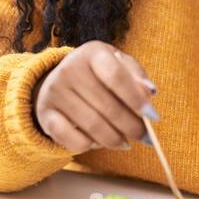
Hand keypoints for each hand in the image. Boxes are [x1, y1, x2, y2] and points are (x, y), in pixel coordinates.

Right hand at [33, 41, 157, 151]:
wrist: (59, 80)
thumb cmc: (99, 74)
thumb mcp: (118, 65)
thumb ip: (136, 76)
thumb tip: (151, 92)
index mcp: (92, 53)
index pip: (116, 77)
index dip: (136, 99)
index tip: (153, 117)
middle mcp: (70, 68)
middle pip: (108, 106)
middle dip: (131, 126)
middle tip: (145, 138)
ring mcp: (54, 91)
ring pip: (92, 125)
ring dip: (115, 140)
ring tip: (126, 143)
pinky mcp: (45, 113)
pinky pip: (71, 138)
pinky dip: (89, 146)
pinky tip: (99, 143)